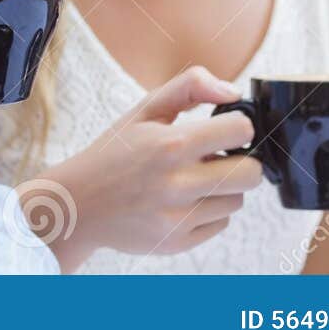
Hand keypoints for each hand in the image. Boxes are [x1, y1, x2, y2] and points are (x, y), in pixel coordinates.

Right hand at [41, 66, 263, 270]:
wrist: (78, 204)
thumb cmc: (114, 151)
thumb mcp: (144, 109)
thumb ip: (190, 87)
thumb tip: (233, 91)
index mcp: (170, 144)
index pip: (240, 131)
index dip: (238, 126)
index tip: (226, 129)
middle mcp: (177, 184)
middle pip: (250, 174)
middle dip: (241, 161)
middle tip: (218, 156)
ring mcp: (178, 218)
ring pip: (237, 201)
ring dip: (223, 187)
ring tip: (193, 179)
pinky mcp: (179, 243)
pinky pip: (220, 224)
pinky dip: (210, 211)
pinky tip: (183, 201)